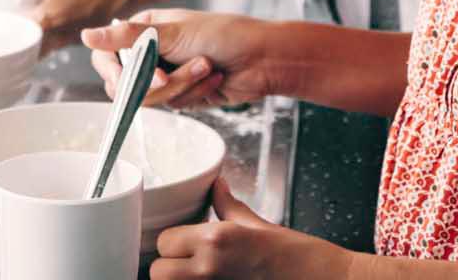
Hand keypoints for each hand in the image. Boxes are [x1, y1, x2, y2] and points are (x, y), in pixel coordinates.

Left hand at [0, 0, 151, 52]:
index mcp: (46, 23)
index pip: (12, 39)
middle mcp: (58, 37)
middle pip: (26, 48)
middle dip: (12, 40)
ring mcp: (72, 38)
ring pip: (43, 47)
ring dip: (30, 39)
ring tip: (17, 22)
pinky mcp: (83, 33)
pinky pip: (59, 41)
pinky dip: (48, 35)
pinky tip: (45, 18)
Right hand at [82, 9, 281, 108]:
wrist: (262, 58)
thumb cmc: (223, 34)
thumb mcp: (171, 32)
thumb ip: (127, 38)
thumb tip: (86, 35)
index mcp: (144, 30)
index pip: (108, 55)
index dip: (115, 70)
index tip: (128, 78)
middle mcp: (151, 53)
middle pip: (126, 83)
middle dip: (154, 82)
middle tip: (168, 74)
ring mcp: (167, 75)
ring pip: (151, 98)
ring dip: (182, 84)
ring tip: (205, 65)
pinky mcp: (183, 94)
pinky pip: (174, 104)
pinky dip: (195, 92)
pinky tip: (213, 77)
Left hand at [152, 178, 353, 278]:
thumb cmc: (299, 258)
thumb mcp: (261, 226)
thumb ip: (229, 207)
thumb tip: (216, 186)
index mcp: (218, 240)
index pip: (164, 242)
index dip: (171, 243)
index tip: (182, 243)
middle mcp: (210, 269)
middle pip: (158, 272)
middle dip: (168, 267)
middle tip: (185, 263)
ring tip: (196, 273)